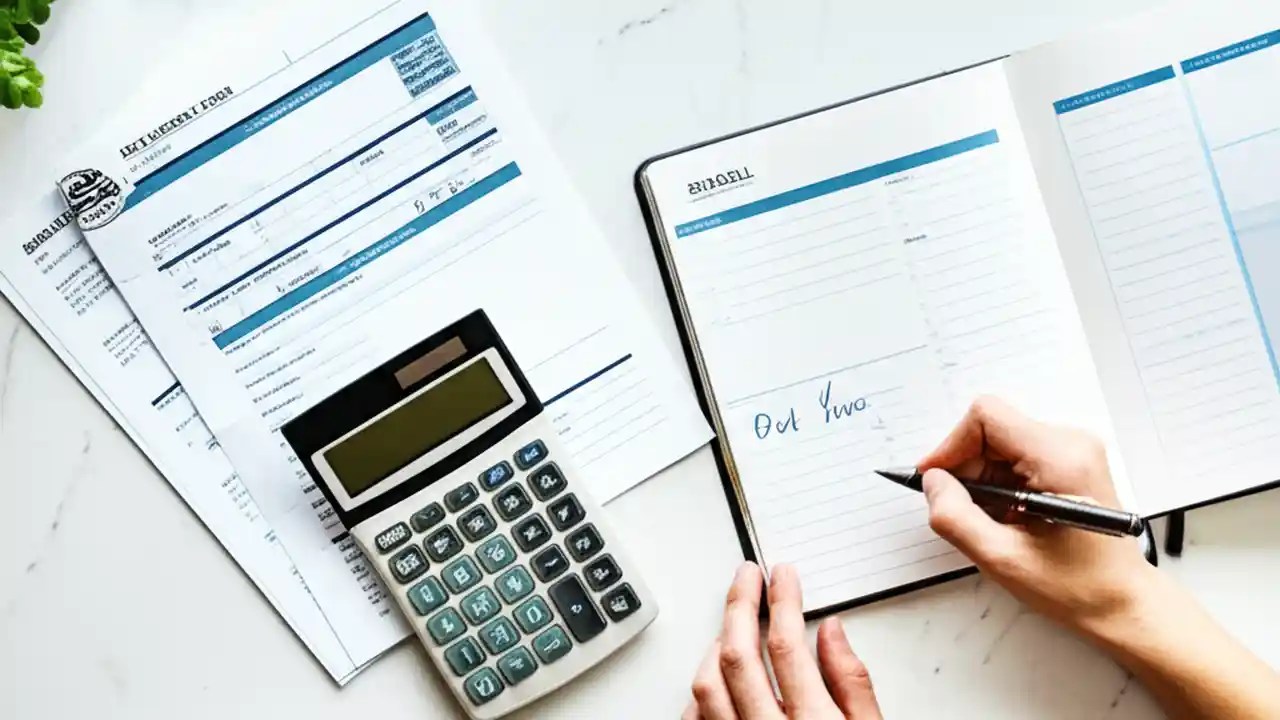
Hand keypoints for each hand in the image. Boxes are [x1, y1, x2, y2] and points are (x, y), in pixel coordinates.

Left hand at [683, 562, 881, 719]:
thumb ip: (853, 683)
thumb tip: (832, 630)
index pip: (785, 645)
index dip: (782, 601)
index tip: (782, 576)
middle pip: (738, 656)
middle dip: (740, 605)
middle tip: (747, 577)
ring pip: (707, 685)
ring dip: (717, 645)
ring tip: (733, 624)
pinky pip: (695, 718)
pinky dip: (701, 691)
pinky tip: (716, 674)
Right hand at [917, 396, 1152, 634]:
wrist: (1123, 601)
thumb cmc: (1078, 586)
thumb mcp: (1002, 559)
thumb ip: (955, 517)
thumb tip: (932, 482)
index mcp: (1060, 459)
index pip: (986, 417)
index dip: (951, 446)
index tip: (935, 479)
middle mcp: (1071, 444)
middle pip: (991, 430)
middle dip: (967, 469)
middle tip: (965, 512)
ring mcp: (1073, 450)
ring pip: (999, 443)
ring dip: (983, 480)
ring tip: (996, 521)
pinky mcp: (1070, 461)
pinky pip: (1015, 456)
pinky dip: (1000, 484)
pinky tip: (1010, 517)